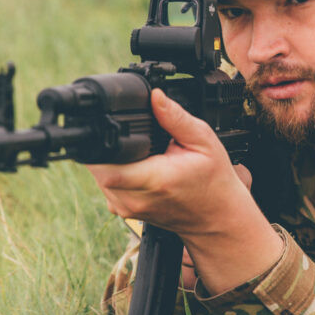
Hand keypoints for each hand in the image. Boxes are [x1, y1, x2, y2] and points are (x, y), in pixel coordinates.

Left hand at [89, 89, 281, 292]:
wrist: (217, 217)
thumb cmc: (214, 181)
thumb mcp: (203, 141)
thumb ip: (176, 118)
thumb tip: (155, 96)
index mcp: (155, 179)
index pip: (107, 165)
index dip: (103, 143)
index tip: (113, 129)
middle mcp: (135, 199)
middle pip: (97, 167)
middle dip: (106, 148)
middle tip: (129, 137)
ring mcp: (127, 209)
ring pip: (98, 177)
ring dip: (109, 160)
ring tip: (136, 151)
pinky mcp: (124, 212)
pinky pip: (105, 187)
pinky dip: (113, 173)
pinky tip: (135, 166)